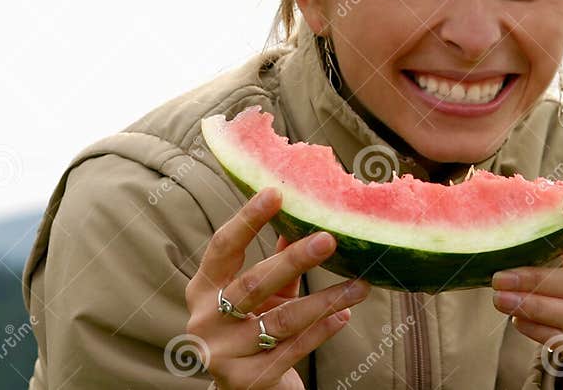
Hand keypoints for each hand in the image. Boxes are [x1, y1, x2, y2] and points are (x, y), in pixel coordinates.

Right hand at [184, 187, 371, 389]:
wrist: (245, 389)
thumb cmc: (254, 327)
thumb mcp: (262, 292)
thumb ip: (277, 260)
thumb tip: (306, 219)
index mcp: (203, 287)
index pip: (222, 247)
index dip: (247, 219)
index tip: (276, 193)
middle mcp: (204, 320)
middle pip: (252, 283)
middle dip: (294, 260)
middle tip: (330, 239)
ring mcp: (221, 354)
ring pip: (279, 322)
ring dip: (324, 300)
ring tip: (359, 286)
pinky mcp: (245, 382)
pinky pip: (291, 351)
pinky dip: (321, 332)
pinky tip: (344, 315)